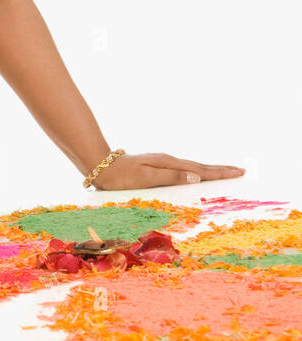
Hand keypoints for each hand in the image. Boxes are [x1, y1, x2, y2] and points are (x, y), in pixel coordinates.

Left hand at [91, 152, 245, 189]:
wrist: (100, 166)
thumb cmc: (121, 176)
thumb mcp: (146, 178)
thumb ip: (170, 177)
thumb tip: (196, 177)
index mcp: (169, 164)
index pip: (201, 170)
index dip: (220, 172)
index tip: (239, 172)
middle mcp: (168, 162)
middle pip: (200, 167)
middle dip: (220, 170)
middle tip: (240, 171)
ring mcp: (162, 164)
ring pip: (192, 168)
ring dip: (210, 171)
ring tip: (225, 174)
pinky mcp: (156, 167)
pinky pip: (182, 170)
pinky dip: (195, 173)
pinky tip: (196, 177)